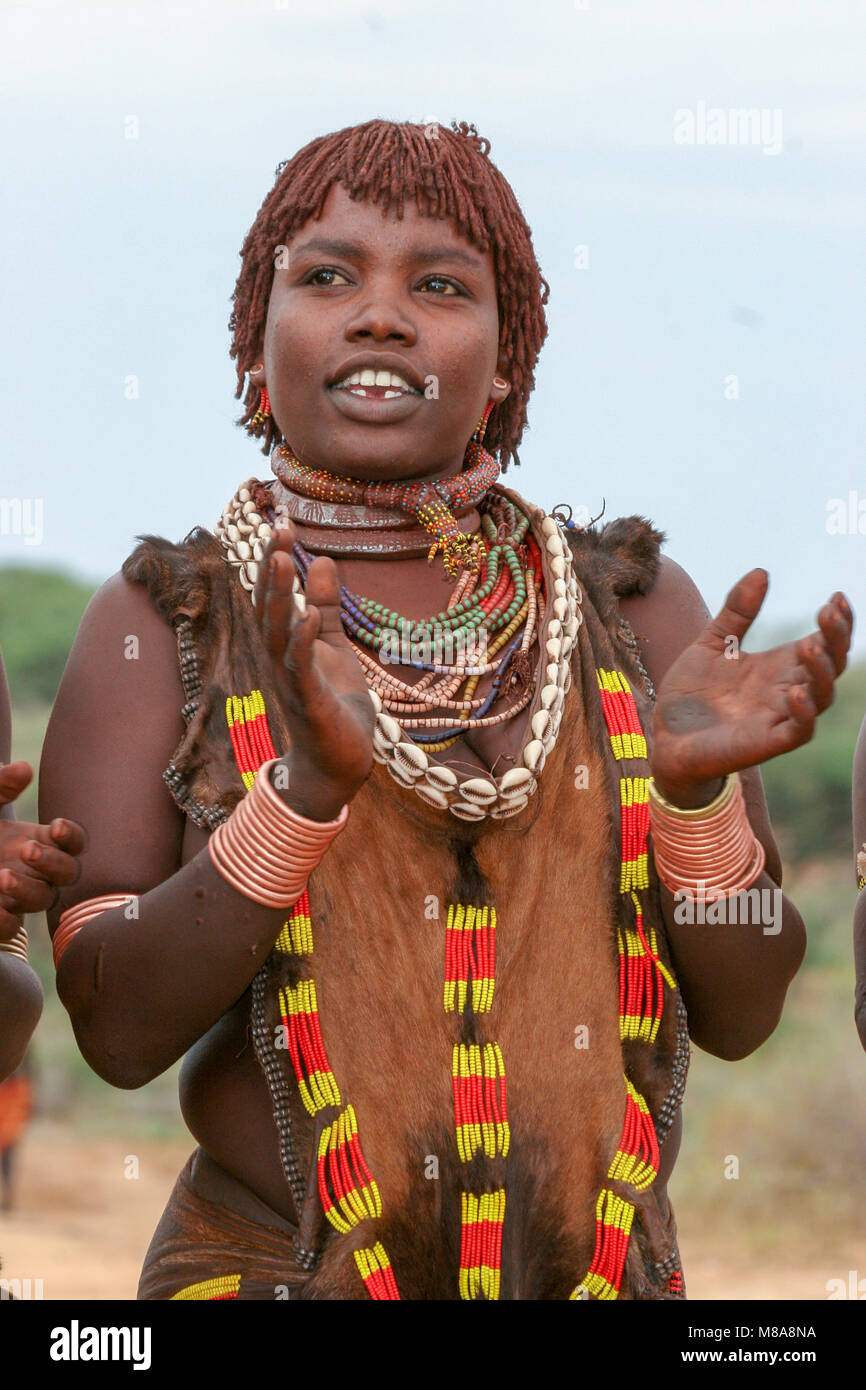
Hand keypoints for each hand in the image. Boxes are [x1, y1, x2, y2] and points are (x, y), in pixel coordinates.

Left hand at [0, 762, 86, 935]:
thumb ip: (0, 785)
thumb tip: (24, 769)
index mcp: (36, 839)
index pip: (73, 843)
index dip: (72, 837)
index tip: (55, 826)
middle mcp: (32, 869)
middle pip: (68, 873)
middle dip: (53, 862)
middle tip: (26, 849)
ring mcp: (14, 894)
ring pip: (43, 899)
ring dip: (28, 889)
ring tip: (2, 876)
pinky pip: (12, 928)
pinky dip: (7, 921)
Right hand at [252, 524, 374, 819]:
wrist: (340, 764)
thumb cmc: (334, 705)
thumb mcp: (334, 646)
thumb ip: (326, 605)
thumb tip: (323, 559)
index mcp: (286, 645)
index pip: (275, 597)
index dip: (276, 562)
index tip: (283, 524)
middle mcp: (281, 660)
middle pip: (269, 609)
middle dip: (271, 571)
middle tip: (276, 531)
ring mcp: (292, 682)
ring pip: (278, 635)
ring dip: (278, 599)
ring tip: (283, 560)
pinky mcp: (310, 704)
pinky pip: (302, 669)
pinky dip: (303, 642)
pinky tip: (309, 617)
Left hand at [651, 571, 852, 807]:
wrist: (665, 735)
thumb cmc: (692, 694)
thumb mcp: (711, 643)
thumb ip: (736, 612)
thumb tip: (761, 571)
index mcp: (780, 665)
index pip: (823, 641)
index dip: (837, 622)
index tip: (836, 597)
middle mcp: (788, 689)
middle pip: (831, 665)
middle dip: (835, 639)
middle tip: (828, 613)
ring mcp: (780, 716)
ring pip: (822, 696)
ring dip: (823, 672)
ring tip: (812, 647)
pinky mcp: (768, 742)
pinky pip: (799, 730)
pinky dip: (804, 713)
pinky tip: (797, 692)